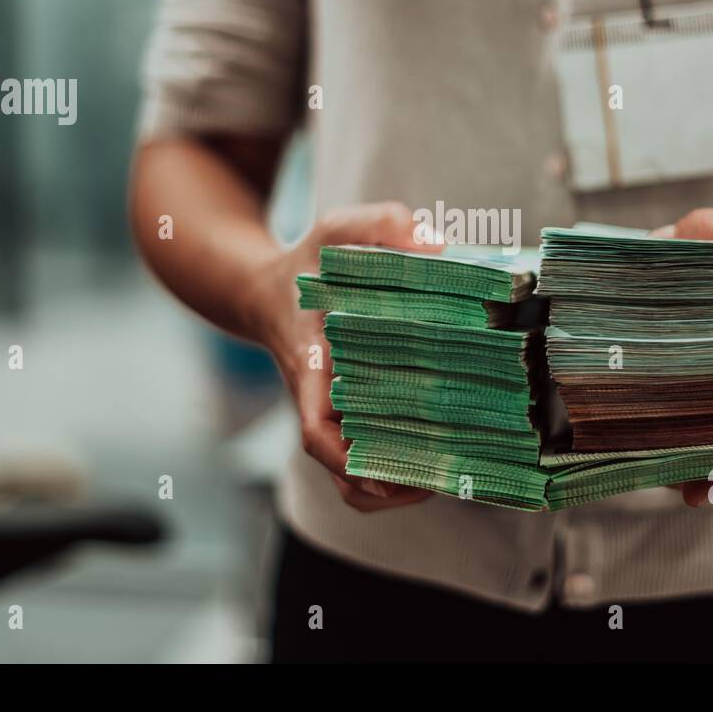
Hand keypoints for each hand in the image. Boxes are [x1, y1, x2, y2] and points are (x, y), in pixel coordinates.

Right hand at [247, 202, 436, 511]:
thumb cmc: (307, 263)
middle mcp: (321, 402)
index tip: (381, 468)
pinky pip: (365, 461)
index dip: (346, 458)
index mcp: (311, 368)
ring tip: (444, 478)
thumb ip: (381, 224)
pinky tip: (437, 460)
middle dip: (389, 483)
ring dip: (393, 488)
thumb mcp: (336, 228)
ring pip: (355, 478)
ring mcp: (335, 415)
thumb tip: (437, 247)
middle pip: (345, 469)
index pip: (316, 430)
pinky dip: (393, 475)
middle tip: (442, 474)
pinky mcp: (350, 416)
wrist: (268, 292)